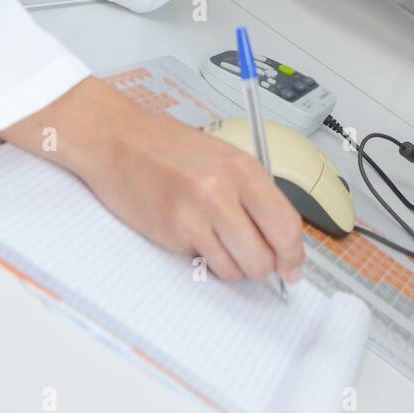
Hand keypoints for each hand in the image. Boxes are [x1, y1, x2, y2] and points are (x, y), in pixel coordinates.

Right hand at [0, 77, 304, 283]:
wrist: (120, 142)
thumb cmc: (171, 150)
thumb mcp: (225, 159)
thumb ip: (255, 196)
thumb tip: (281, 240)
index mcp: (244, 170)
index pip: (286, 226)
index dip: (294, 256)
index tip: (293, 268)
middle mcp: (224, 192)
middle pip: (264, 257)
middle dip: (264, 268)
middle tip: (256, 260)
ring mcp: (196, 215)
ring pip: (235, 270)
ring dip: (233, 267)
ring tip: (219, 244)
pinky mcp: (172, 233)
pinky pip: (204, 265)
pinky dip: (205, 260)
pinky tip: (194, 237)